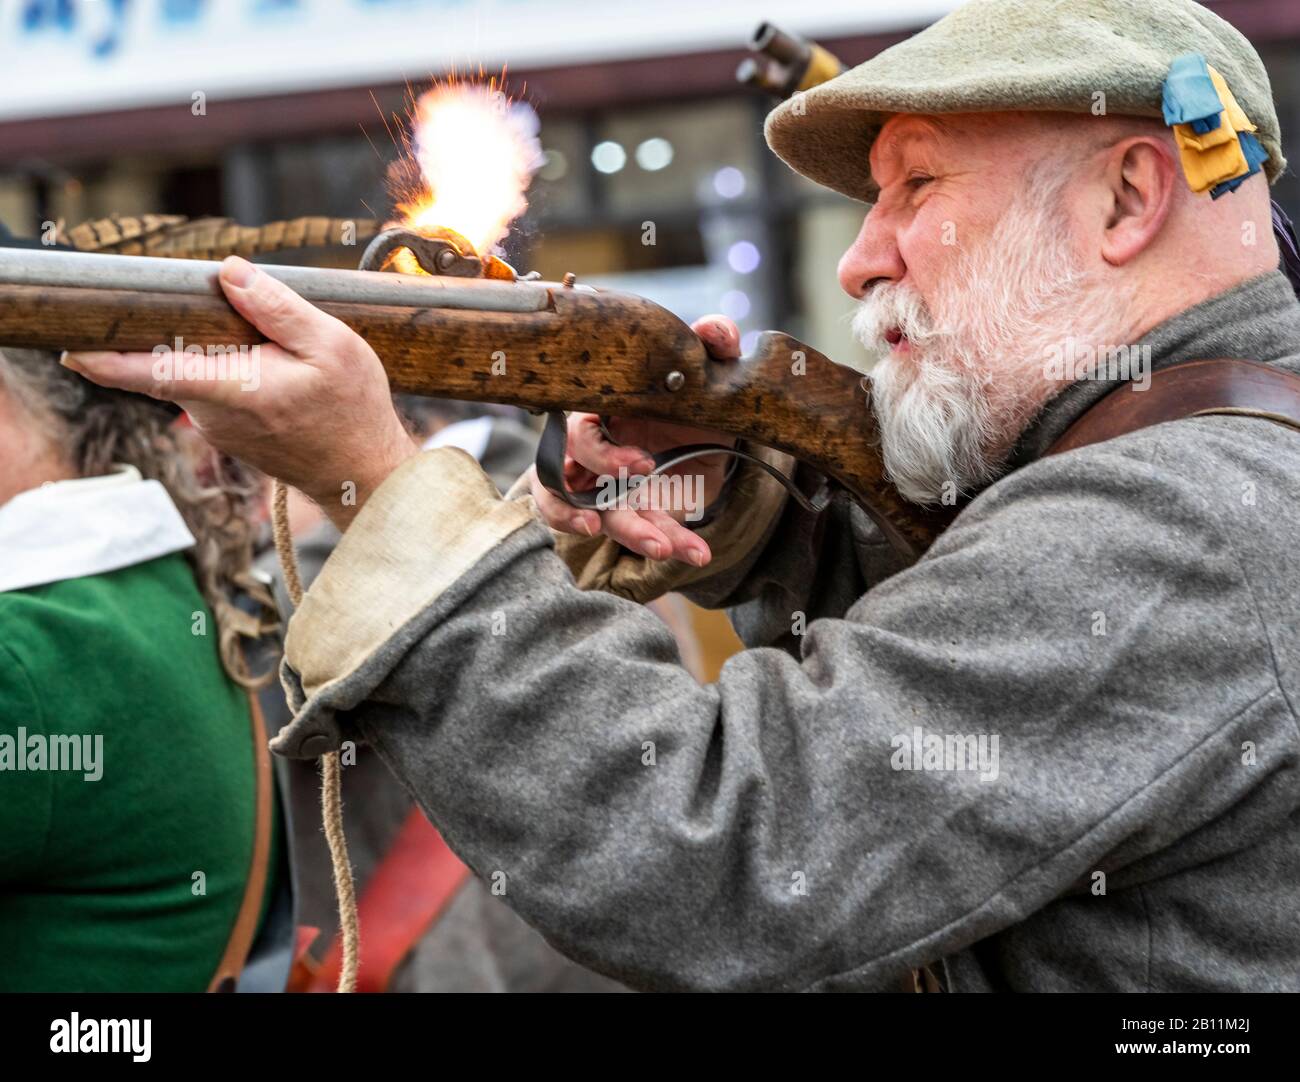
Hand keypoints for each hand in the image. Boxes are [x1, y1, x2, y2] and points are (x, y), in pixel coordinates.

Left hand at [62, 256, 415, 529]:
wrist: (363, 472)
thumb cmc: (352, 410)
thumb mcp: (332, 346)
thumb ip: (278, 308)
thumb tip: (229, 272)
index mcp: (236, 390)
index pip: (155, 371)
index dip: (108, 359)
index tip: (72, 349)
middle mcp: (214, 414)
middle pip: (172, 358)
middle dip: (183, 326)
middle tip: (223, 307)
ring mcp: (216, 427)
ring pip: (193, 371)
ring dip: (215, 349)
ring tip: (273, 348)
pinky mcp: (225, 432)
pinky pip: (209, 386)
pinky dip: (227, 368)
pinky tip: (273, 369)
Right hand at [528, 314, 740, 565]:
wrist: (709, 438)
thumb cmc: (690, 399)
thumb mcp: (707, 374)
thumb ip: (713, 346)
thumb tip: (716, 331)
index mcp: (599, 410)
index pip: (578, 432)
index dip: (602, 454)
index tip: (644, 466)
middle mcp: (588, 449)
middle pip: (570, 481)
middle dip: (612, 502)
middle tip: (656, 518)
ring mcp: (598, 485)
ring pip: (592, 516)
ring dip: (631, 535)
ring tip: (668, 550)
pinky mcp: (618, 513)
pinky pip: (618, 535)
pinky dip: (642, 546)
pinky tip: (685, 554)